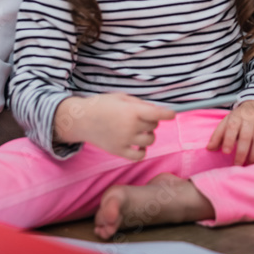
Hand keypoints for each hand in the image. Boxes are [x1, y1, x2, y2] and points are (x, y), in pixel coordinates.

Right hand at [55, 93, 174, 159]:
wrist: (81, 119)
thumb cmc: (102, 105)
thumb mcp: (122, 97)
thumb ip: (140, 104)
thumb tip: (157, 111)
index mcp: (131, 111)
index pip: (157, 115)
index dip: (168, 114)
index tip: (172, 114)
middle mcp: (130, 127)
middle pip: (153, 126)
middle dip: (151, 121)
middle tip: (141, 117)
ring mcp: (124, 141)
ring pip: (150, 140)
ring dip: (148, 135)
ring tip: (139, 130)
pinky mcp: (118, 151)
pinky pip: (139, 156)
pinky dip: (142, 151)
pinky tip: (138, 145)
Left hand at [206, 100, 253, 165]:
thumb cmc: (241, 117)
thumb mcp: (228, 121)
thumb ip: (218, 135)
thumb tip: (209, 149)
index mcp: (237, 116)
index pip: (231, 127)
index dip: (228, 140)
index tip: (226, 152)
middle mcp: (250, 117)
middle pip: (246, 136)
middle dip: (241, 153)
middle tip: (238, 164)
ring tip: (250, 163)